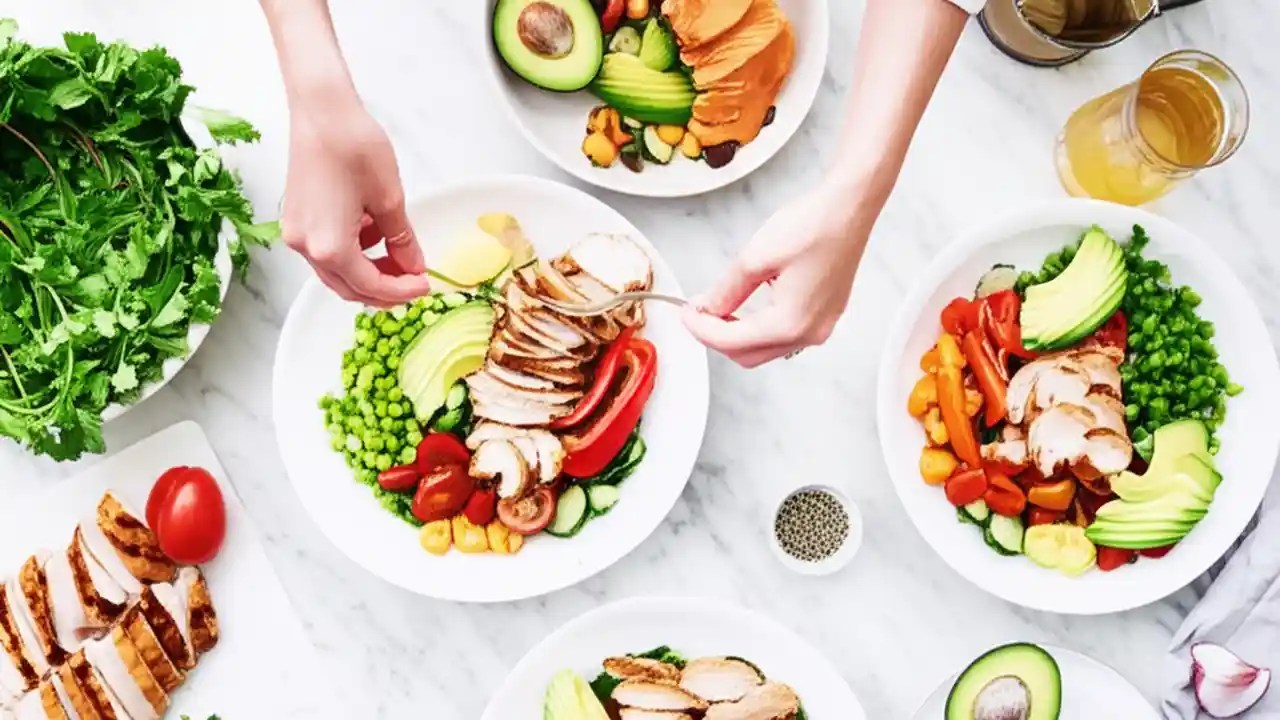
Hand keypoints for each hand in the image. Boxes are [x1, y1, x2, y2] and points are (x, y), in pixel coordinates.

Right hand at [280, 102, 429, 306]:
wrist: (322, 110)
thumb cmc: (353, 145)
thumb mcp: (389, 198)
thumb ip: (402, 240)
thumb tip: (413, 265)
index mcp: (330, 246)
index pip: (370, 285)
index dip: (401, 290)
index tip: (423, 284)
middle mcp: (305, 246)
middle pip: (349, 285)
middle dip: (383, 287)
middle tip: (412, 278)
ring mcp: (296, 232)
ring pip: (336, 271)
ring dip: (367, 270)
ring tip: (397, 251)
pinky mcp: (297, 219)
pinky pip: (326, 249)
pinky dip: (351, 251)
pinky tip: (372, 231)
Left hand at [682, 185, 871, 366]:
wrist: (849, 208)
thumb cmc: (813, 226)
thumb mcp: (755, 258)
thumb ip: (726, 291)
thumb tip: (707, 309)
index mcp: (791, 323)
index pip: (731, 341)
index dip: (701, 328)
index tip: (685, 312)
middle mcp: (810, 333)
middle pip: (748, 355)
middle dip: (716, 337)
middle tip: (696, 312)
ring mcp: (821, 327)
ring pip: (765, 349)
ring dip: (737, 335)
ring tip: (717, 308)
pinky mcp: (825, 315)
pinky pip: (784, 336)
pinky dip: (758, 328)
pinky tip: (745, 308)